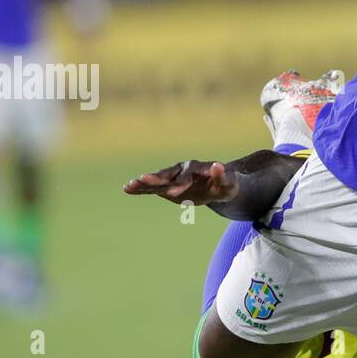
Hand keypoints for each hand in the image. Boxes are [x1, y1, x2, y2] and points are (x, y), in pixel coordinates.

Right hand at [122, 160, 237, 205]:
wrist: (219, 186)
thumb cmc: (227, 185)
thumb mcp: (230, 183)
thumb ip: (223, 176)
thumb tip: (217, 165)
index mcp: (197, 168)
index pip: (187, 175)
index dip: (181, 183)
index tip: (175, 192)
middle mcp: (182, 170)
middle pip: (167, 173)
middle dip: (156, 177)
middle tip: (143, 179)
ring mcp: (173, 178)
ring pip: (157, 180)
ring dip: (144, 182)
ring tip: (129, 185)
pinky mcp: (168, 186)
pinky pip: (153, 188)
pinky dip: (141, 188)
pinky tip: (127, 189)